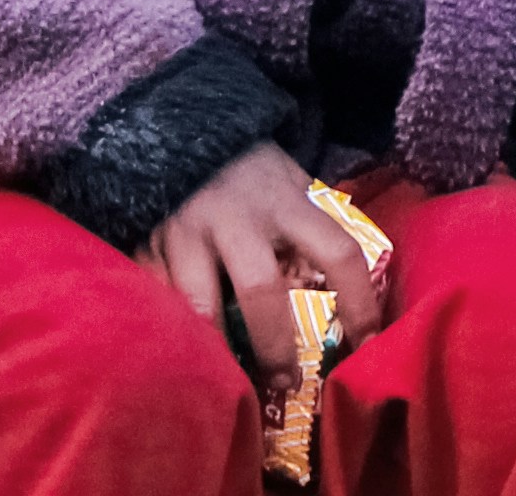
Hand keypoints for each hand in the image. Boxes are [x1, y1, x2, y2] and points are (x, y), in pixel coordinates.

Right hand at [143, 144, 382, 384]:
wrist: (176, 131)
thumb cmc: (249, 169)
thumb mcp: (292, 181)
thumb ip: (315, 221)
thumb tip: (354, 275)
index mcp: (287, 202)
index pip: (338, 252)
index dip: (359, 302)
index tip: (367, 342)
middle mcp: (237, 219)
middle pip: (261, 292)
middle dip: (276, 345)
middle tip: (286, 383)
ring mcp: (187, 235)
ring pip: (200, 307)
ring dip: (219, 352)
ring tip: (234, 383)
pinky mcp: (148, 249)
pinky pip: (160, 303)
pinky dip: (176, 334)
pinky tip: (189, 357)